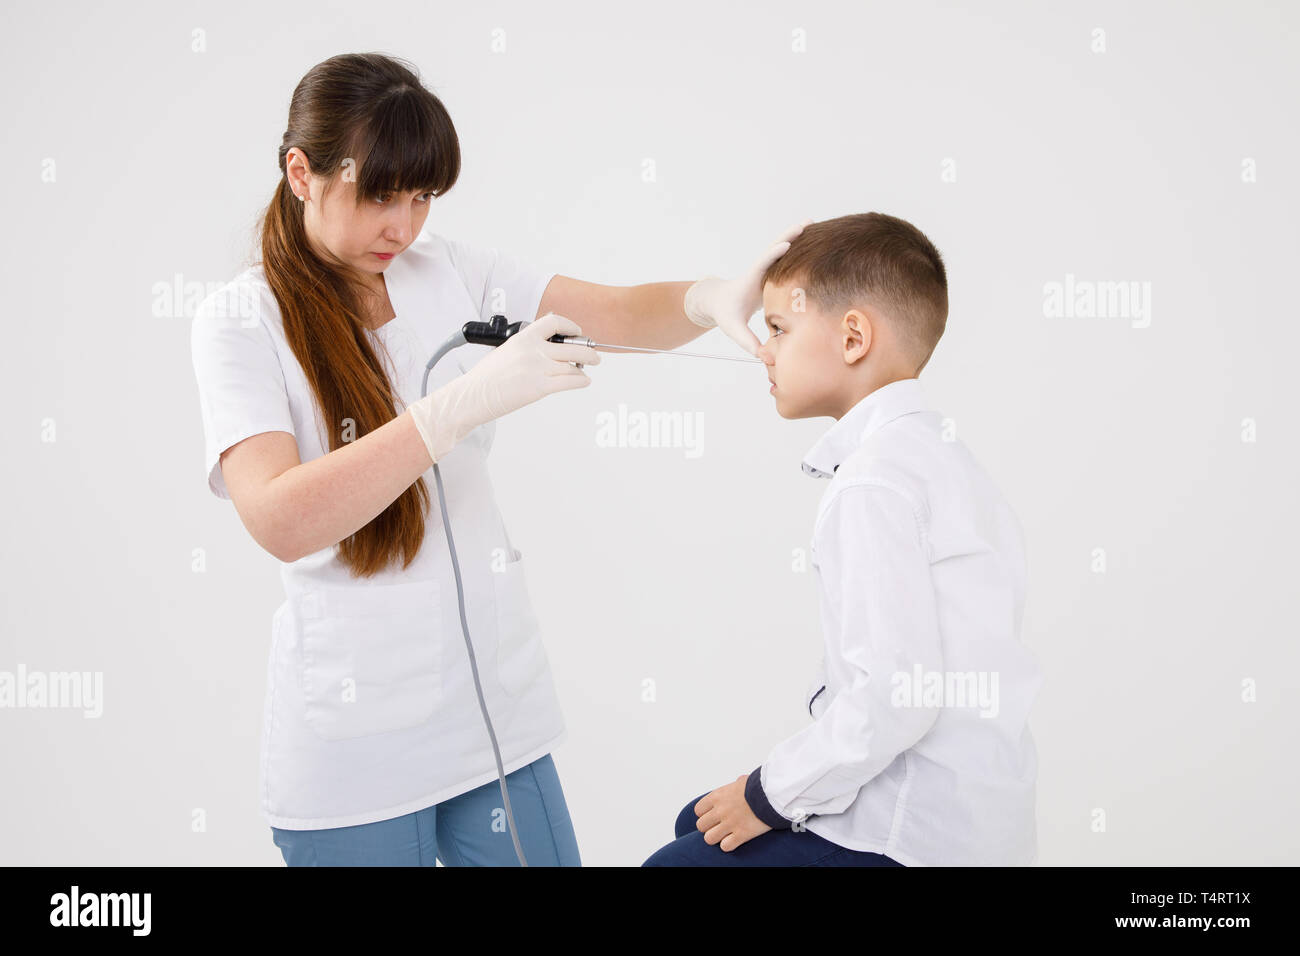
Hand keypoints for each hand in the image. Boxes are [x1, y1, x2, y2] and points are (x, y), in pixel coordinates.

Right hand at [407, 312, 598, 462]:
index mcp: (523, 337)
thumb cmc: (485, 378)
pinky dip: (581, 381)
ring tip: (587, 371)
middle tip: (594, 355)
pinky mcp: (541, 387)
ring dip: (584, 368)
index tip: (577, 332)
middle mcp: (533, 350)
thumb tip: (543, 346)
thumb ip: (525, 346)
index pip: (554, 322)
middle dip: (588, 351)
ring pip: (574, 365)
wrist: (473, 396)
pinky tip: (584, 381)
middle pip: (573, 346)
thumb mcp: (504, 351)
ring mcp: (538, 368)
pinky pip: (570, 381)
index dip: (571, 326)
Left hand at [683, 219, 813, 355]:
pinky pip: (785, 257)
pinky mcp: (770, 273)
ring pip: (782, 249)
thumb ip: (748, 342)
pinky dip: (797, 247)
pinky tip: (810, 239)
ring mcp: (765, 270)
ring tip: (812, 223)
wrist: (717, 301)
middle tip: (805, 223)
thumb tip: (764, 356)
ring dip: (795, 237)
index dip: (773, 255)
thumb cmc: (725, 314)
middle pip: (774, 249)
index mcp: (750, 280)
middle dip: (788, 236)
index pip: (762, 264)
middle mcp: (759, 270)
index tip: (784, 245)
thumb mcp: (734, 330)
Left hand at [694, 775, 771, 851]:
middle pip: (701, 826)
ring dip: (716, 838)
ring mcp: (729, 823)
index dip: (705, 814)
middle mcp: (720, 810)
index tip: (712, 816)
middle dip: (709, 827)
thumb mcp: (743, 781)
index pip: (698, 810)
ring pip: (709, 838)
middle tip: (719, 826)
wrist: (773, 794)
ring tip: (725, 835)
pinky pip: (725, 846)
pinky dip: (728, 845)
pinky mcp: (741, 835)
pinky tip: (734, 840)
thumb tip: (739, 783)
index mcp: (718, 796)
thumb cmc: (759, 786)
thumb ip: (736, 785)